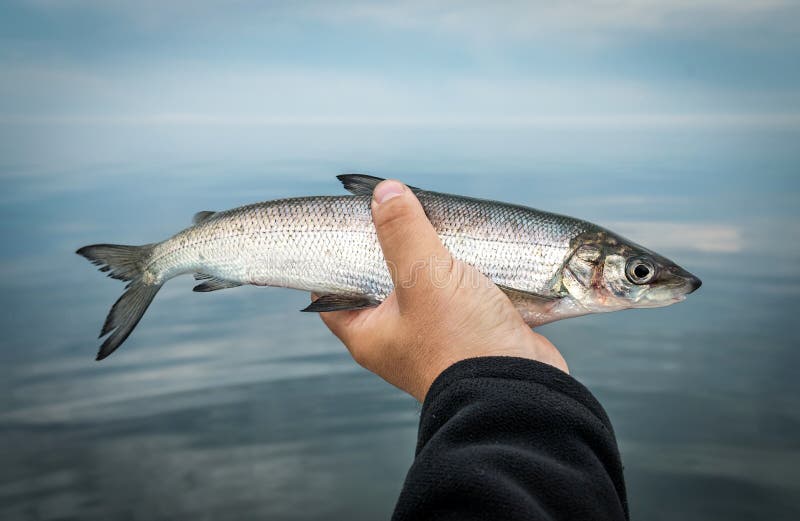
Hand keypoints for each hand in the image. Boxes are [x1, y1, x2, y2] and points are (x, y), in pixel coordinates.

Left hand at [315, 180, 567, 401]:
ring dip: (433, 258)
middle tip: (396, 214)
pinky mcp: (470, 330)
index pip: (333, 295)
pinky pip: (459, 294)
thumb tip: (384, 192)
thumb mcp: (424, 278)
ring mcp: (435, 336)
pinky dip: (463, 272)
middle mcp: (397, 337)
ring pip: (425, 286)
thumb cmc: (460, 341)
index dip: (333, 263)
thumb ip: (403, 232)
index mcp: (370, 333)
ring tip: (434, 221)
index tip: (343, 230)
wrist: (521, 389)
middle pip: (381, 282)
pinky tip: (469, 246)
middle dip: (391, 249)